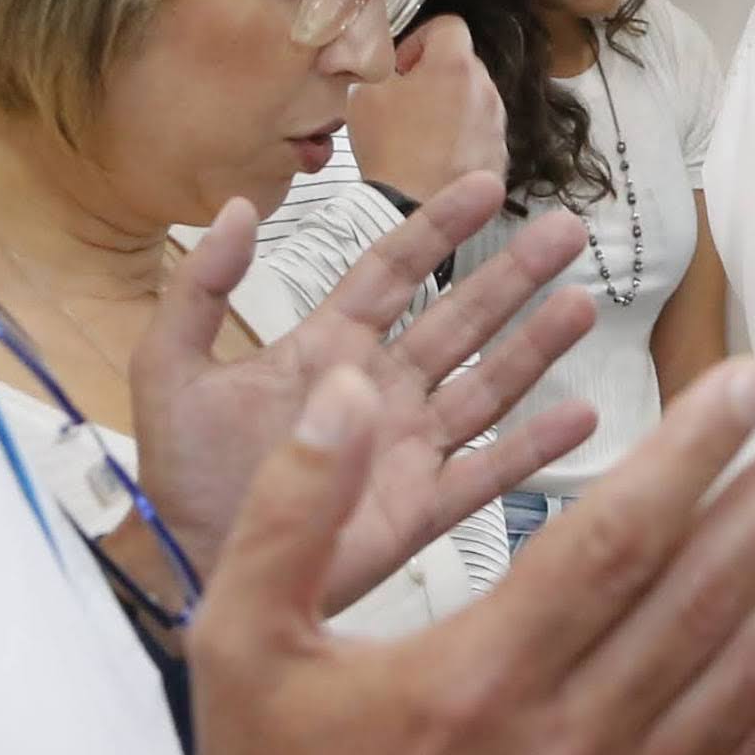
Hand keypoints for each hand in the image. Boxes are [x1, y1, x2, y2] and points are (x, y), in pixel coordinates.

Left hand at [137, 173, 604, 608]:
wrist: (188, 569)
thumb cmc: (182, 475)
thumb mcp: (171, 367)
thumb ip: (201, 288)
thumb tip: (240, 207)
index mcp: (329, 348)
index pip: (395, 272)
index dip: (438, 227)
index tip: (486, 186)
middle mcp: (382, 390)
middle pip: (461, 319)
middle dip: (514, 274)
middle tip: (567, 231)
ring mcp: (408, 448)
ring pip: (487, 386)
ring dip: (535, 346)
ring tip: (582, 305)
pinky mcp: (422, 508)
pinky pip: (489, 471)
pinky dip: (536, 448)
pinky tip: (582, 416)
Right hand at [164, 358, 754, 754]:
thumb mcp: (242, 637)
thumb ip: (294, 504)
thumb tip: (349, 388)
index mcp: (477, 681)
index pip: (619, 541)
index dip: (697, 453)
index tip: (751, 381)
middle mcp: (564, 747)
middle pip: (709, 595)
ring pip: (743, 674)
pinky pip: (737, 751)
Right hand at [345, 13, 508, 200]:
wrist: (412, 206)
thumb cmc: (388, 145)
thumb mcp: (365, 93)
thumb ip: (381, 67)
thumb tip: (392, 67)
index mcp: (454, 65)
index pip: (448, 25)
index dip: (420, 39)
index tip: (402, 66)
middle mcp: (486, 89)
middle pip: (463, 63)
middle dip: (435, 74)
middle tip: (405, 99)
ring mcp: (497, 124)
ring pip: (474, 99)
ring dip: (450, 106)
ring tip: (419, 132)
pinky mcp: (501, 155)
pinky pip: (480, 133)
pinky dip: (462, 137)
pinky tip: (435, 156)